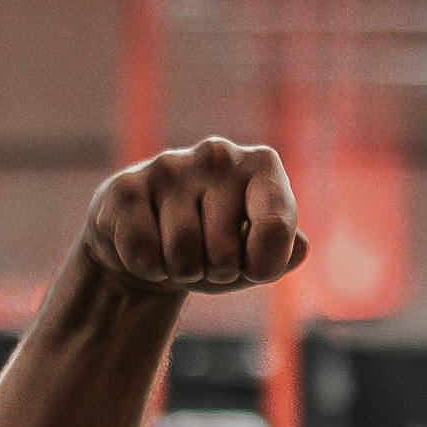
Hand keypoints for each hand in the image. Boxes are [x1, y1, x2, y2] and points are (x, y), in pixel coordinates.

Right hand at [84, 135, 302, 301]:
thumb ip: (286, 252)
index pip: (275, 229)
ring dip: (182, 272)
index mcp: (262, 165)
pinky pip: (143, 255)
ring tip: (178, 251)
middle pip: (225, 253)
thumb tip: (299, 246)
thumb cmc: (215, 248)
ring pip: (183, 257)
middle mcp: (219, 154)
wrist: (149, 246)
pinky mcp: (127, 187)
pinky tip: (147, 248)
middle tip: (207, 255)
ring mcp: (170, 166)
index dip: (262, 266)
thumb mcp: (256, 254)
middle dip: (217, 271)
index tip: (253, 264)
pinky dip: (148, 268)